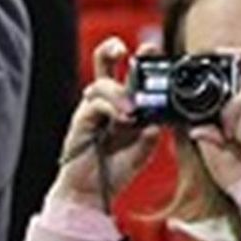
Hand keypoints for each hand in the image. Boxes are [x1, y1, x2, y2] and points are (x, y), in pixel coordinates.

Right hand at [52, 38, 160, 204]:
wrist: (92, 192)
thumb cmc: (116, 169)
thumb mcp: (143, 151)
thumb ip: (151, 137)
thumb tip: (159, 125)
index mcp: (125, 106)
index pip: (129, 75)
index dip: (140, 60)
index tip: (152, 49)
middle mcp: (107, 103)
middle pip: (104, 66)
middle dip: (112, 51)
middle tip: (125, 49)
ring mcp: (91, 110)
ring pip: (101, 84)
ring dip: (119, 93)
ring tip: (132, 112)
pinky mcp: (81, 122)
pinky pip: (94, 105)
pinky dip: (110, 108)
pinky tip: (123, 119)